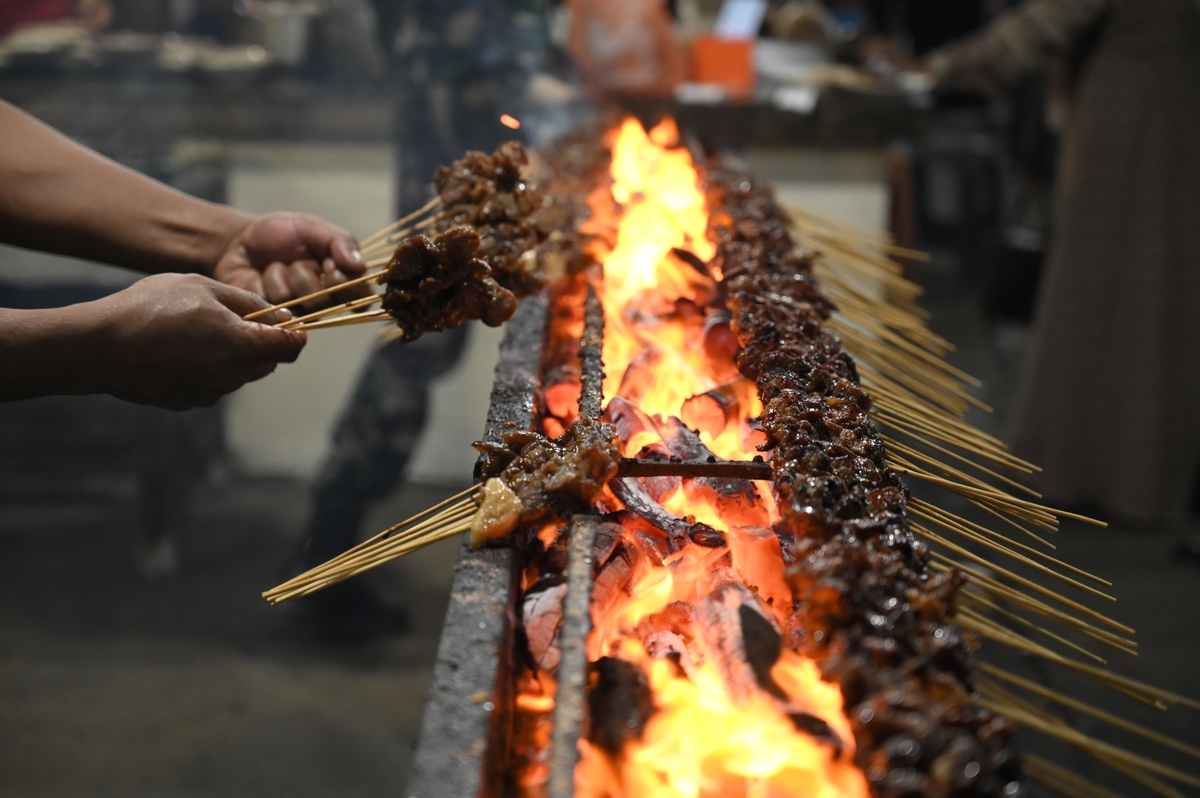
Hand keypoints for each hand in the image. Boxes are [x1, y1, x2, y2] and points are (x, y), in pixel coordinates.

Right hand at [88, 274, 306, 409]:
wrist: (100, 346)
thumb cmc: (152, 308)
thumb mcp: (204, 287)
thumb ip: (248, 302)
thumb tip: (278, 316)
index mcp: (244, 345)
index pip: (292, 347)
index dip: (295, 334)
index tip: (287, 324)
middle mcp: (234, 375)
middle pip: (267, 362)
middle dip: (261, 343)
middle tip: (230, 317)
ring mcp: (211, 392)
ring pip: (239, 373)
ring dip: (231, 355)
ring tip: (194, 329)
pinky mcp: (188, 402)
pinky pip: (211, 384)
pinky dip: (205, 368)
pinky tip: (176, 350)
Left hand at [212, 212, 372, 311]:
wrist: (240, 240)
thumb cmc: (281, 233)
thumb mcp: (312, 227)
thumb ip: (340, 241)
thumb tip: (360, 266)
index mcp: (342, 279)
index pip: (361, 295)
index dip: (344, 281)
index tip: (330, 263)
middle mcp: (324, 300)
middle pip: (325, 301)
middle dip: (305, 274)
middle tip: (297, 260)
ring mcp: (298, 311)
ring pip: (297, 302)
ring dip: (282, 275)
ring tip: (276, 265)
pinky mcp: (273, 318)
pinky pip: (273, 305)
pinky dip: (264, 283)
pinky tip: (260, 277)